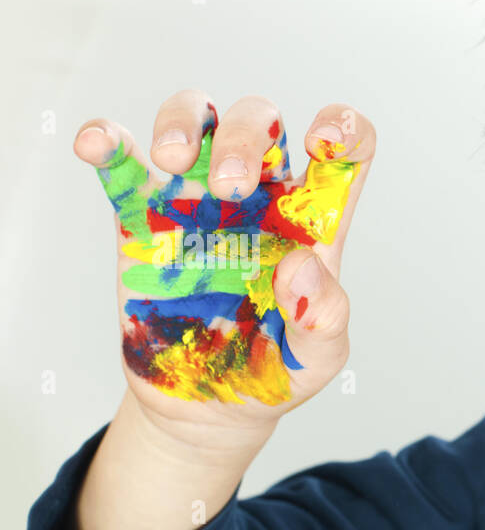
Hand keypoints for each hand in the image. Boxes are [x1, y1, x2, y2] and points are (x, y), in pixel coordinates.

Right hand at [74, 90, 374, 435]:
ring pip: (195, 118)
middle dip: (245, 137)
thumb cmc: (276, 372)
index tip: (323, 143)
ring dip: (182, 122)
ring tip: (170, 161)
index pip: (345, 149)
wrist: (208, 411)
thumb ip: (323, 317)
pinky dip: (106, 141)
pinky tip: (94, 144)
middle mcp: (261, 197)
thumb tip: (299, 265)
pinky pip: (123, 163)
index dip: (344, 128)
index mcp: (314, 221)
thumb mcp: (317, 358)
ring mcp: (198, 200)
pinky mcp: (143, 219)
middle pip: (260, 121)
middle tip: (229, 189)